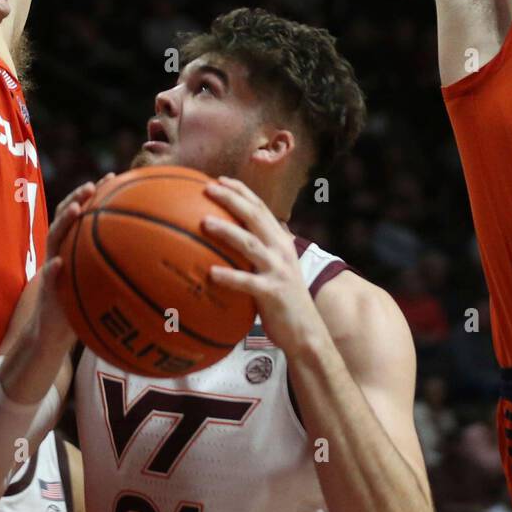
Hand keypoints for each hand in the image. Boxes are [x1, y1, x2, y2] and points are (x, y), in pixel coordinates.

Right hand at [37, 174, 113, 350]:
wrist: (55, 332)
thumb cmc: (85, 304)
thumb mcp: (103, 279)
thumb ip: (120, 262)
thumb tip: (161, 253)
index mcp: (73, 245)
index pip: (82, 212)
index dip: (94, 193)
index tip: (112, 176)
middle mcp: (60, 251)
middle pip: (64, 217)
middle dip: (76, 197)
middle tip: (92, 185)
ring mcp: (50, 269)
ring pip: (53, 239)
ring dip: (63, 223)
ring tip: (75, 210)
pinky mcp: (46, 291)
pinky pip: (47, 278)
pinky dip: (52, 270)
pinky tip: (58, 263)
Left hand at [202, 177, 324, 357]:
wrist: (307, 331)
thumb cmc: (283, 300)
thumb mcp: (275, 268)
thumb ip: (257, 252)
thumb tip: (229, 241)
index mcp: (280, 241)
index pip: (260, 207)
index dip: (241, 191)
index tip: (219, 180)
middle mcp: (281, 250)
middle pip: (255, 216)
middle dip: (232, 199)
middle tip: (209, 188)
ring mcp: (278, 270)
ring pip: (250, 243)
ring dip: (226, 231)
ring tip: (204, 222)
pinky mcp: (272, 292)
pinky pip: (246, 282)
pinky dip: (228, 276)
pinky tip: (210, 273)